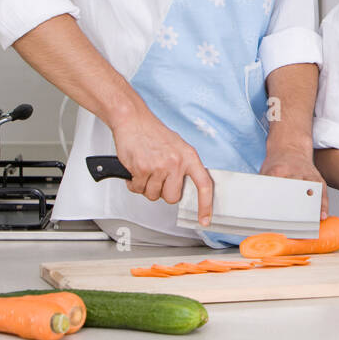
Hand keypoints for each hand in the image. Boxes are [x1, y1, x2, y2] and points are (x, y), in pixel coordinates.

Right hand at [111, 109, 214, 224]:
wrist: (133, 120)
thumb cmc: (153, 132)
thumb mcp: (178, 146)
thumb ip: (184, 166)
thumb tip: (185, 185)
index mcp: (189, 157)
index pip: (204, 184)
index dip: (205, 205)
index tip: (205, 219)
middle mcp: (176, 162)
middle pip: (172, 198)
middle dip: (163, 193)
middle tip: (157, 179)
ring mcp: (160, 166)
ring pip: (153, 195)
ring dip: (146, 187)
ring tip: (145, 170)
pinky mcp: (142, 169)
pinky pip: (138, 189)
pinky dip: (133, 183)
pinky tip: (136, 170)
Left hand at [260, 148, 328, 217]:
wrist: (291, 148)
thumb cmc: (277, 164)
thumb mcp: (265, 172)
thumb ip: (261, 188)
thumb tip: (253, 207)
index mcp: (278, 172)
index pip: (277, 191)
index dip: (276, 205)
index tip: (274, 218)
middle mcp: (294, 173)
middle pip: (295, 194)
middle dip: (293, 210)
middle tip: (291, 225)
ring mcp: (307, 175)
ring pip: (310, 194)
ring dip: (309, 210)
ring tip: (309, 224)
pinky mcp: (317, 178)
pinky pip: (322, 193)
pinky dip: (322, 205)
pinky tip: (321, 215)